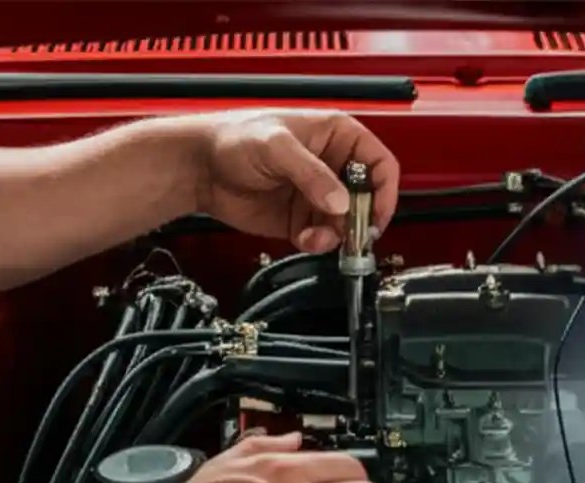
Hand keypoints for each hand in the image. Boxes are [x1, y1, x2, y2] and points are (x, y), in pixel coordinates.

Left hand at [193, 109, 399, 253]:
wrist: (199, 167)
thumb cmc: (233, 138)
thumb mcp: (277, 147)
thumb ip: (311, 174)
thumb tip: (340, 201)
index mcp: (338, 137)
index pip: (380, 164)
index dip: (384, 190)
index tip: (375, 213)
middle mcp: (333, 167)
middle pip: (368, 199)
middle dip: (360, 219)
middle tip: (350, 232)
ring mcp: (318, 194)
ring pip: (347, 224)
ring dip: (336, 236)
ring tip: (316, 235)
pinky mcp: (303, 218)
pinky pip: (324, 237)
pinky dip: (317, 243)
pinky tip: (303, 237)